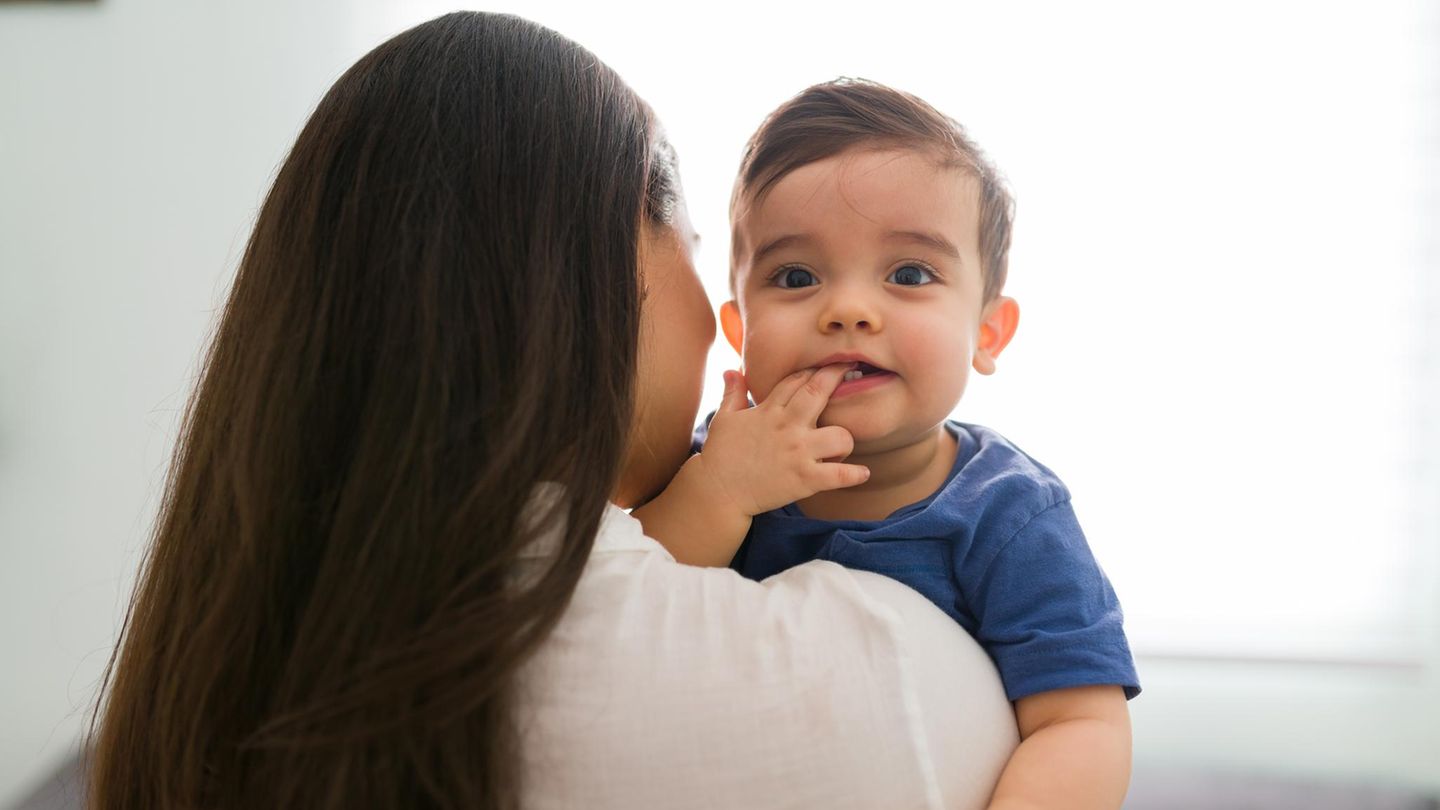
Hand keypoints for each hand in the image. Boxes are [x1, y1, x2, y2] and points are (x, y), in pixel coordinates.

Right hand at [691, 364, 870, 517]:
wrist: (718, 492)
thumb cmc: (720, 455)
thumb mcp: (724, 419)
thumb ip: (732, 393)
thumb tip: (732, 371)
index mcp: (769, 411)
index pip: (796, 380)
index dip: (812, 371)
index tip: (825, 367)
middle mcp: (787, 427)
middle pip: (819, 392)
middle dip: (836, 376)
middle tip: (852, 370)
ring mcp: (798, 453)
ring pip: (840, 435)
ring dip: (846, 439)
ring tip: (839, 447)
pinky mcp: (804, 479)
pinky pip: (839, 475)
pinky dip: (854, 474)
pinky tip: (862, 473)